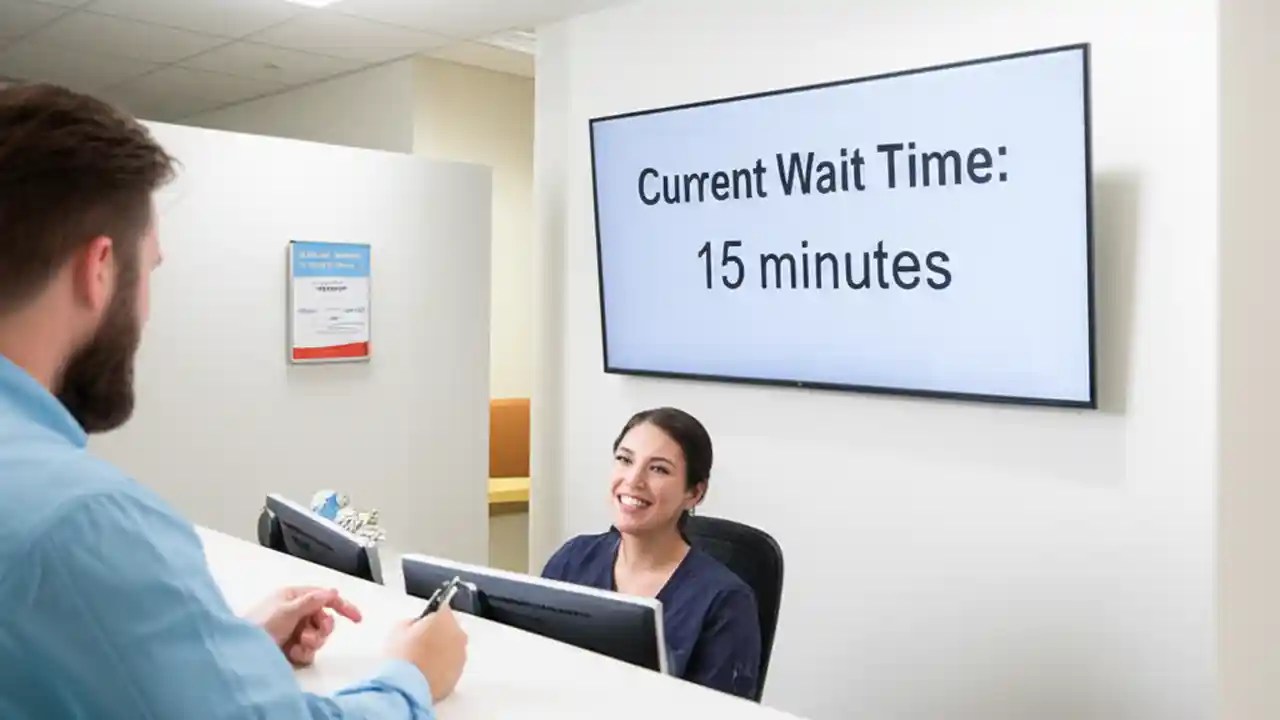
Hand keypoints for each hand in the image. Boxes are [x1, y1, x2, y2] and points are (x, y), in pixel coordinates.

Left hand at [246, 586, 362, 666]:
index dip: (342, 606)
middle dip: (322, 628)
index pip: (325, 597)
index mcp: (294, 597)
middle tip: (312, 634)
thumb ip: (313, 600)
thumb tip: (333, 591)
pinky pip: (309, 650)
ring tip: (299, 645)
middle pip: (325, 619)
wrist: (243, 652)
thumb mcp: (288, 609)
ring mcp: (294, 630)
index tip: (357, 619)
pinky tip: (292, 653)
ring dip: (312, 641)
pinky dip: (303, 652)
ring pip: (319, 636)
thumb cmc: (261, 625)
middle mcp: (296, 612)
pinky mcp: (292, 648)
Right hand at [387, 604, 468, 701]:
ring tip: (421, 661)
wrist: (406, 687)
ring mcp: (460, 657)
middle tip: (419, 643)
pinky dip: (442, 667)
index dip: (430, 614)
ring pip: (452, 648)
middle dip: (438, 633)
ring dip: (441, 651)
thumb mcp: (398, 629)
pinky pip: (450, 666)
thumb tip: (415, 626)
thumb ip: (412, 622)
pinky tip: (426, 673)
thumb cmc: (402, 657)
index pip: (441, 607)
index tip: (423, 621)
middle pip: (449, 629)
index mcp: (445, 619)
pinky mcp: (458, 675)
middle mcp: (458, 636)